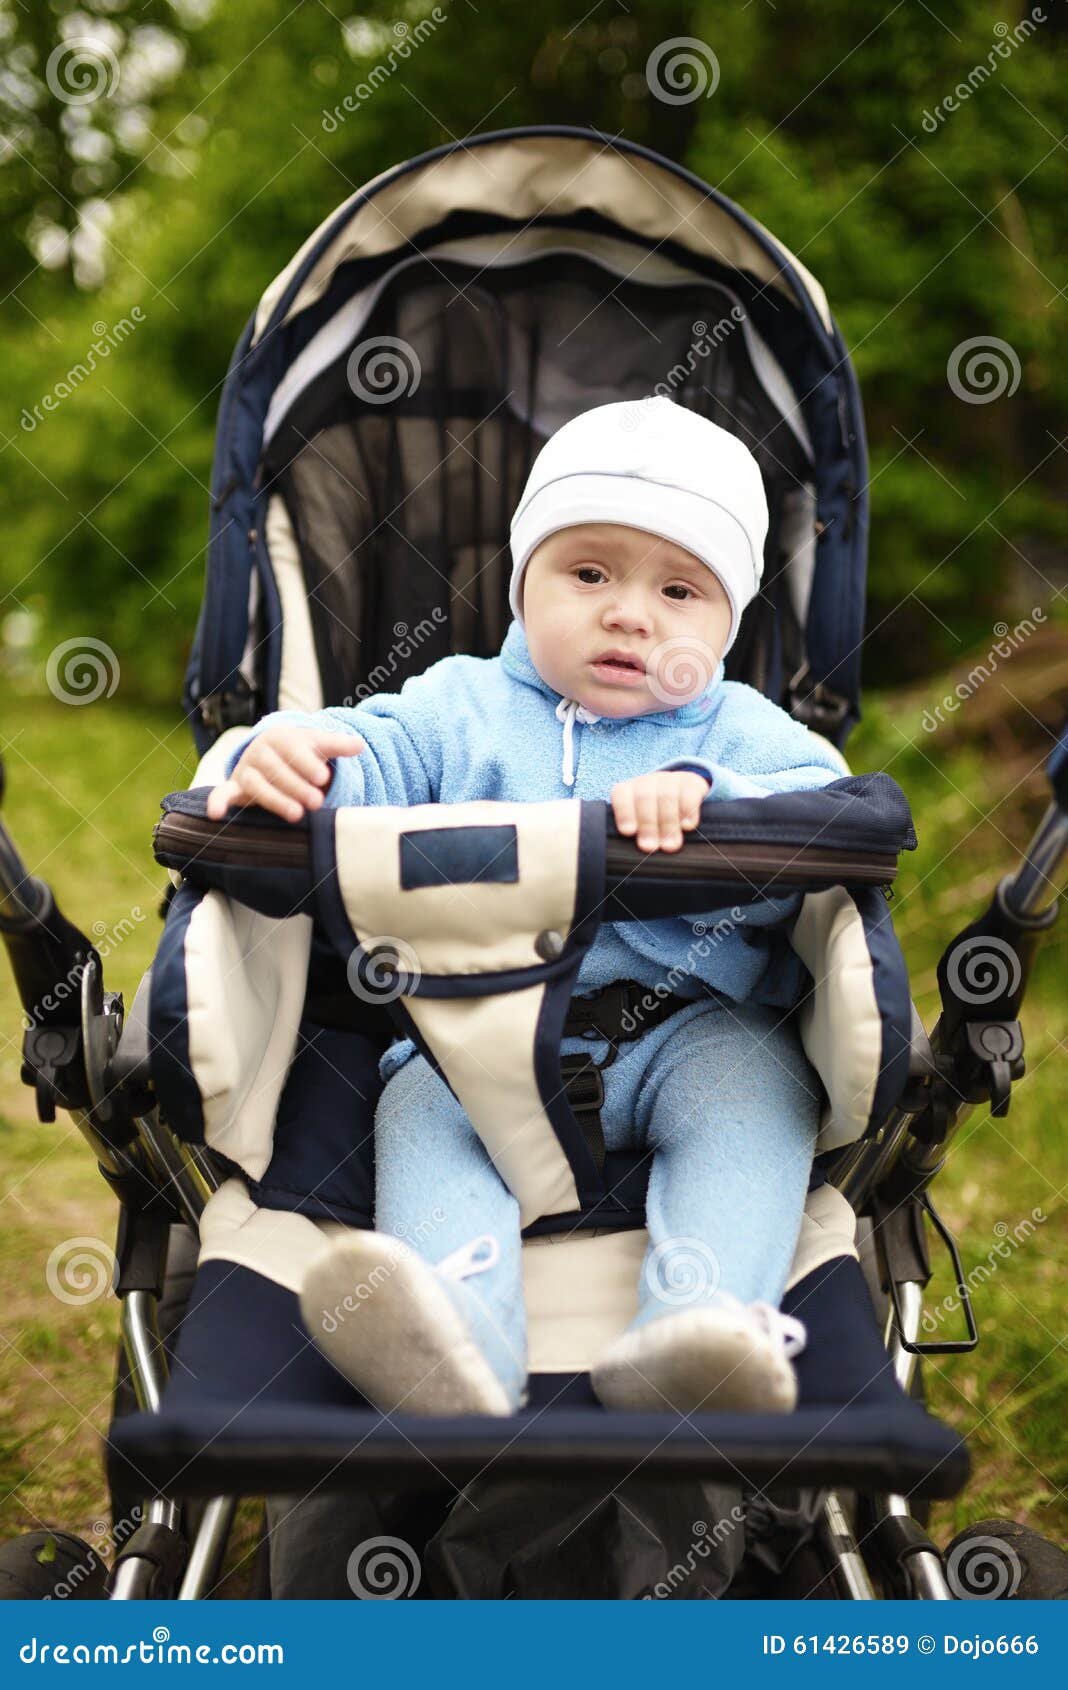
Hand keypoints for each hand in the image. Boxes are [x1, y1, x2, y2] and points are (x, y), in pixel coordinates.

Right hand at [205, 725, 364, 823]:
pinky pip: (223, 794)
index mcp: (280, 737)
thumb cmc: (301, 752)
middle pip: (276, 769)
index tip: (324, 777)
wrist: (274, 754)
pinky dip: (218, 802)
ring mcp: (246, 770)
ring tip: (299, 815)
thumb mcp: (318, 745)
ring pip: (258, 785)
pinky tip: (216, 814)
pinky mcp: (235, 788)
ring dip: (275, 799)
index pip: (292, 748)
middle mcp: (260, 752)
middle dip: (297, 786)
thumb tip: (359, 744)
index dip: (307, 763)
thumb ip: (337, 745)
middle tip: (318, 801)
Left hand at [611, 770, 710, 852]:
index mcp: (630, 790)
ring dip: (668, 822)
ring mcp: (671, 779)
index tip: (628, 832)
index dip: (624, 812)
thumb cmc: (658, 825)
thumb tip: (632, 854)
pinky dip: (688, 810)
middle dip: (647, 824)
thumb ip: (636, 836)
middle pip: (645, 797)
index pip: (621, 794)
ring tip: (670, 845)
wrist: (689, 805)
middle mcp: (649, 782)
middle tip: (650, 847)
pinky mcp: (692, 781)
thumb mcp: (644, 829)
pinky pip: (688, 792)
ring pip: (666, 795)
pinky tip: (687, 826)